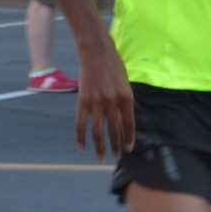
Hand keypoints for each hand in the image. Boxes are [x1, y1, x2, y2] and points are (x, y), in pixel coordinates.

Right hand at [75, 39, 134, 160]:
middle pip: (115, 131)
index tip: (128, 149)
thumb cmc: (113, 67)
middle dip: (116, 146)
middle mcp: (113, 103)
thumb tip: (123, 120)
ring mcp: (97, 103)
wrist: (96, 53)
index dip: (128, 138)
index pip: (129, 124)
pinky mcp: (82, 102)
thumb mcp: (125, 84)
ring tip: (101, 158)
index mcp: (127, 98)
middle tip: (116, 157)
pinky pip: (81, 125)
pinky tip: (81, 148)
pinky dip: (81, 138)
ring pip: (99, 132)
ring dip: (100, 147)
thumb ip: (124, 101)